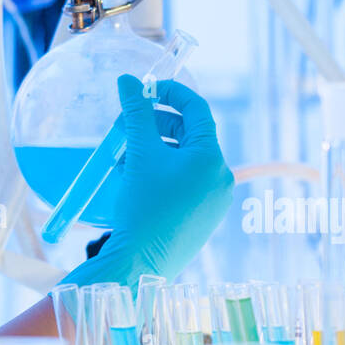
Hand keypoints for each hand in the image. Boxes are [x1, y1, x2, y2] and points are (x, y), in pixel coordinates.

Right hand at [65, 76, 232, 287]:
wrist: (142, 263)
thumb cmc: (143, 205)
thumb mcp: (138, 152)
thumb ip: (135, 111)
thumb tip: (128, 80)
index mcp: (211, 158)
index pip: (197, 109)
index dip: (170, 93)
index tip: (144, 89)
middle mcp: (220, 177)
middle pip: (190, 135)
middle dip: (156, 125)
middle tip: (127, 125)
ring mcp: (214, 201)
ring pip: (184, 160)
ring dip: (154, 150)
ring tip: (123, 157)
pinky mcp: (203, 218)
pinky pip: (184, 183)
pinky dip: (161, 173)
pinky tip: (133, 180)